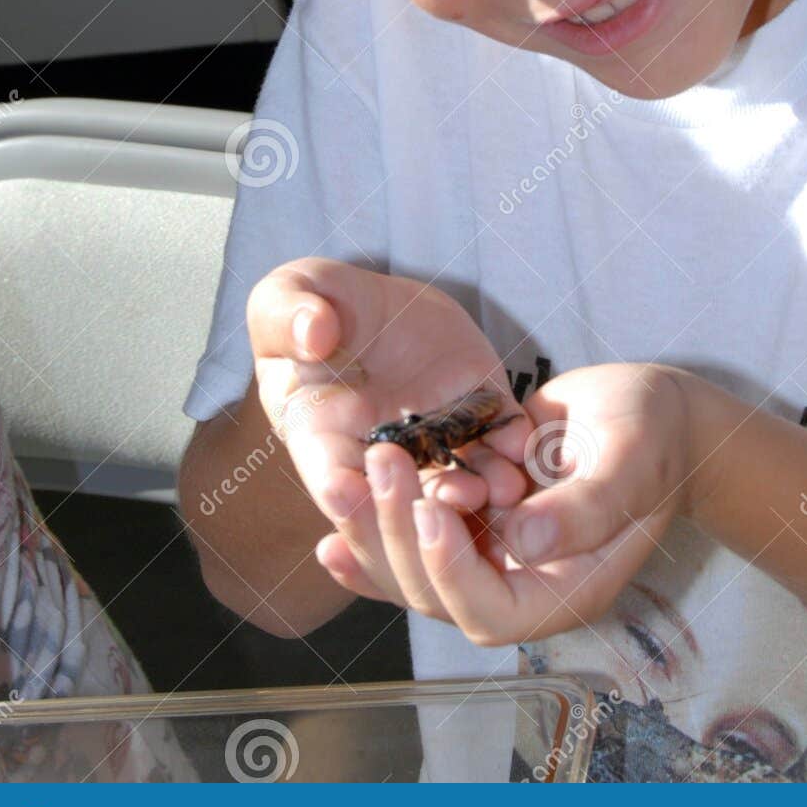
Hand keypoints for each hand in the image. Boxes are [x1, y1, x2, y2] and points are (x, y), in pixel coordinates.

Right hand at [246, 257, 528, 617]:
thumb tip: (312, 333)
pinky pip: (500, 436)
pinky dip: (512, 447)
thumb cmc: (314, 305)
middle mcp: (382, 453)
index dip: (342, 492)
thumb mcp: (284, 300)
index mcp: (322, 438)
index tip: (349, 489)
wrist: (376, 298)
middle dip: (423, 509)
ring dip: (476, 490)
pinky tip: (521, 445)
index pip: (331, 480)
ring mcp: (435, 437)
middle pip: (403, 501)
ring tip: (492, 486)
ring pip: (458, 480)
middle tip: (441, 500)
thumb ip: (288, 315)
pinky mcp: (477, 409)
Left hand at [318, 362, 696, 645]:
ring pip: (416, 572)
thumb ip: (586, 508)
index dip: (454, 572)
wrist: (647, 413)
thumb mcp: (632, 462)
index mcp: (569, 587)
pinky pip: (416, 545)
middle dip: (397, 539)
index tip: (432, 509)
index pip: (493, 613)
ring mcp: (495, 555)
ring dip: (375, 533)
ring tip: (340, 484)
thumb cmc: (654, 436)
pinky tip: (330, 533)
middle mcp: (524, 583)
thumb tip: (523, 542)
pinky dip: (376, 539)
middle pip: (440, 596)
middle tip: (378, 468)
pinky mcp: (474, 524)